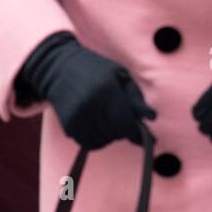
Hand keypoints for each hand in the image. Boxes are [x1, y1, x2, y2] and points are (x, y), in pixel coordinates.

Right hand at [16, 31, 155, 151]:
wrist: (59, 68)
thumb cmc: (95, 69)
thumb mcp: (120, 74)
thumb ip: (135, 97)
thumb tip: (151, 117)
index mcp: (106, 89)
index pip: (125, 122)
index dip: (139, 134)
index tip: (151, 140)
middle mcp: (90, 105)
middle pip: (116, 134)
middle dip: (125, 131)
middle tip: (126, 120)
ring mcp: (77, 117)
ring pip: (103, 141)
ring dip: (112, 136)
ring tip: (110, 120)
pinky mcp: (67, 126)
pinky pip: (89, 143)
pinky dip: (98, 139)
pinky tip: (99, 125)